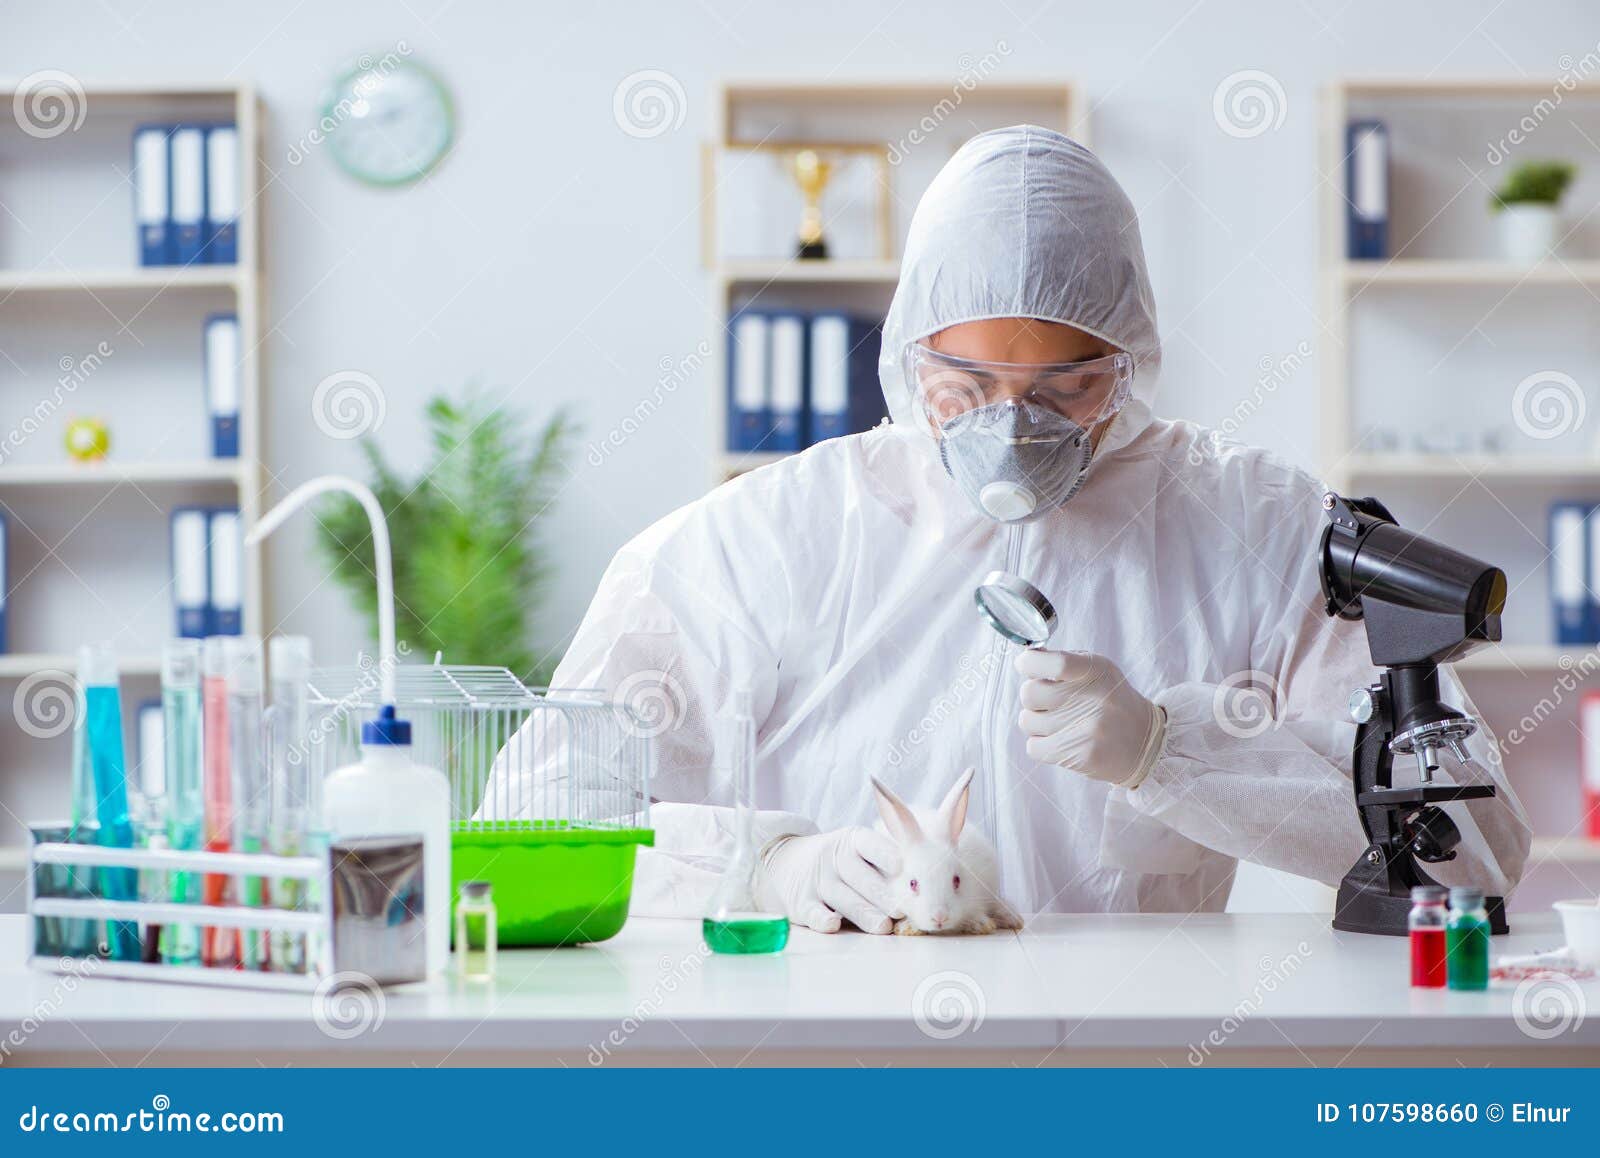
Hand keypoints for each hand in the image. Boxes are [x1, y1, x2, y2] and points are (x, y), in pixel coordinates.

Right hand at [755, 827, 903, 933]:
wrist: (788, 864)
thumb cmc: (842, 863)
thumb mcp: (859, 852)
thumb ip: (886, 867)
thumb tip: (920, 892)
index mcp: (854, 840)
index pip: (871, 844)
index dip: (886, 854)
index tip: (902, 866)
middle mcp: (834, 857)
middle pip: (861, 877)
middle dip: (882, 894)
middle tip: (901, 909)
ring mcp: (817, 879)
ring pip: (842, 897)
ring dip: (863, 913)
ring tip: (883, 927)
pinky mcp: (801, 902)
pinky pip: (813, 911)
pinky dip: (822, 918)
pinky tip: (833, 924)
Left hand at [1016, 648, 1165, 787]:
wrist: (1145, 743)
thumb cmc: (1111, 702)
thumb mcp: (1098, 671)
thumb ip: (1063, 662)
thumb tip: (1026, 660)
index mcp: (1097, 670)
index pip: (1054, 663)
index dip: (1029, 662)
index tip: (1025, 664)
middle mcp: (1094, 697)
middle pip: (1030, 693)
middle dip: (1032, 696)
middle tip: (1049, 701)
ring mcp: (1088, 728)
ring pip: (1027, 721)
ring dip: (1036, 722)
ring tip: (1059, 723)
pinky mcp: (1082, 755)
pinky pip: (1033, 747)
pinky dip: (1041, 744)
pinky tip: (1060, 740)